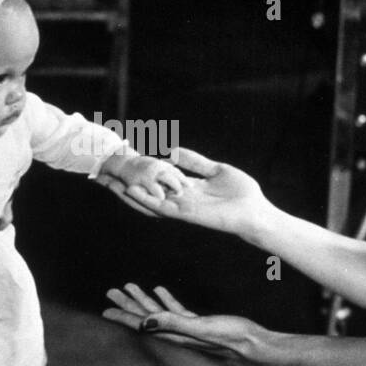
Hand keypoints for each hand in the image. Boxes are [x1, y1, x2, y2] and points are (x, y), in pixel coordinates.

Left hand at [102, 283, 285, 365]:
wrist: (253, 343)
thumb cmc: (230, 336)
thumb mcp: (200, 327)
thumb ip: (173, 323)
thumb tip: (145, 323)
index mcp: (174, 334)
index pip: (142, 324)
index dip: (123, 316)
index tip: (105, 310)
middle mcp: (177, 333)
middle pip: (145, 318)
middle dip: (127, 305)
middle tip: (111, 292)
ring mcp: (187, 329)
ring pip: (158, 313)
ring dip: (143, 300)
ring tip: (129, 287)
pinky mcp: (198, 323)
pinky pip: (175, 310)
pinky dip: (165, 300)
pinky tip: (159, 290)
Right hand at [115, 147, 272, 236]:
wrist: (254, 211)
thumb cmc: (242, 193)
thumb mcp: (216, 169)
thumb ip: (194, 161)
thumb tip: (173, 152)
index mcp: (190, 189)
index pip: (163, 181)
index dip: (146, 175)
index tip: (129, 166)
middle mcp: (183, 199)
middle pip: (153, 192)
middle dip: (133, 186)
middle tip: (110, 178)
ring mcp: (183, 207)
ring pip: (152, 201)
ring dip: (133, 194)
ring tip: (113, 184)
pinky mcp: (186, 213)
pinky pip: (162, 206)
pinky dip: (146, 199)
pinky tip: (132, 191)